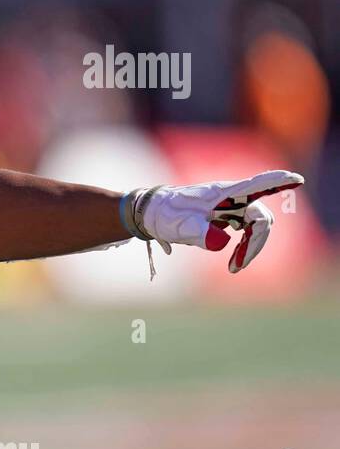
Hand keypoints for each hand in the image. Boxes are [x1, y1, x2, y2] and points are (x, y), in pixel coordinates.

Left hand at [128, 171, 304, 272]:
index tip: (297, 180)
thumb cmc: (165, 214)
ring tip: (233, 268)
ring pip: (255, 227)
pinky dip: (243, 246)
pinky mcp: (226, 217)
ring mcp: (230, 207)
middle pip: (260, 218)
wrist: (151, 214)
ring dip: (250, 247)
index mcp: (223, 193)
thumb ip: (201, 233)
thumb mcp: (181, 226)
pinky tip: (233, 260)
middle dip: (256, 243)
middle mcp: (231, 198)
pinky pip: (245, 231)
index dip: (277, 182)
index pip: (256, 185)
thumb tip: (222, 243)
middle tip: (237, 266)